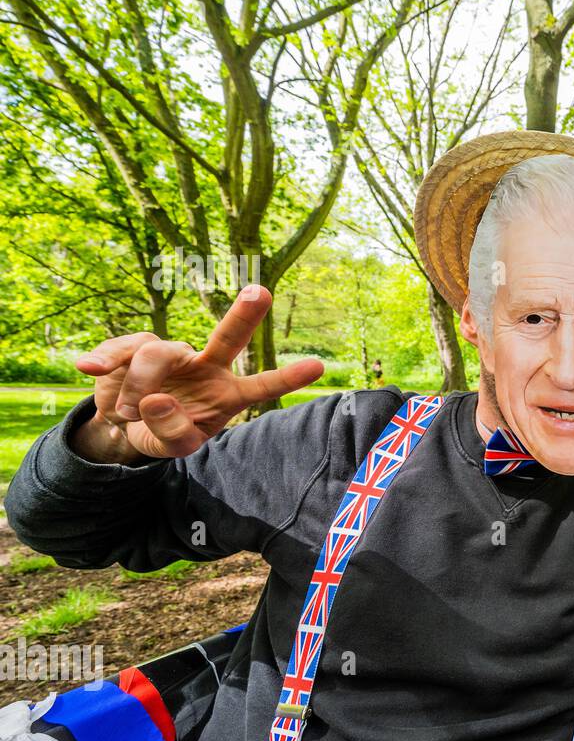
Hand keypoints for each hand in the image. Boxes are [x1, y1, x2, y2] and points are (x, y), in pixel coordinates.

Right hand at [71, 286, 322, 463]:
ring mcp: (172, 353)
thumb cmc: (162, 433)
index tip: (319, 366)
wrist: (123, 427)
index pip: (262, 385)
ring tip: (128, 413)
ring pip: (158, 354)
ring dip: (137, 387)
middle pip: (229, 337)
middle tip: (261, 292)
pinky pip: (122, 348)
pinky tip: (88, 369)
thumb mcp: (173, 447)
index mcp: (227, 394)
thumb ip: (173, 431)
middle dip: (245, 314)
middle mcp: (206, 366)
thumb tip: (156, 397)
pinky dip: (105, 361)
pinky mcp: (135, 347)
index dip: (287, 377)